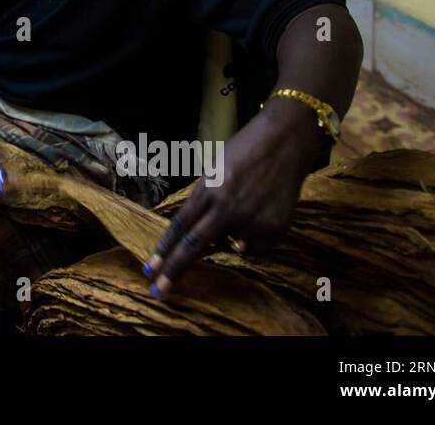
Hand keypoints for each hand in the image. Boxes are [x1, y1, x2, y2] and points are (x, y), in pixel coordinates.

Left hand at [144, 98, 322, 297]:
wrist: (284, 143)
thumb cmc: (243, 151)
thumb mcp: (213, 171)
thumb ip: (204, 202)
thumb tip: (195, 234)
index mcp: (210, 190)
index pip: (181, 226)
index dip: (164, 249)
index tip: (150, 268)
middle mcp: (229, 208)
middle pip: (195, 246)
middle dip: (174, 269)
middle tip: (158, 290)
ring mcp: (253, 220)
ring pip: (230, 246)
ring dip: (229, 236)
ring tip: (245, 205)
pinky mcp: (275, 228)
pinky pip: (255, 246)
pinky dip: (252, 237)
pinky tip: (260, 212)